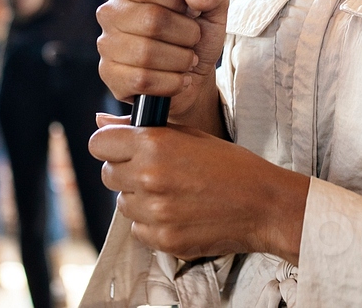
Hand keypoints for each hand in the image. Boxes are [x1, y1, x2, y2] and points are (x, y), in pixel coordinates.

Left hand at [90, 117, 308, 262]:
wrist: (262, 203)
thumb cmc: (228, 164)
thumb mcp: (188, 135)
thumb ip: (141, 129)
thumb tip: (100, 122)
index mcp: (154, 144)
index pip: (99, 144)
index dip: (110, 145)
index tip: (122, 149)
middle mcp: (148, 177)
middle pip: (107, 175)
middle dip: (125, 172)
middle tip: (154, 172)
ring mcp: (155, 211)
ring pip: (122, 204)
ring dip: (139, 199)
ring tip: (171, 193)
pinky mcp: (163, 239)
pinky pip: (139, 229)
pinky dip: (152, 224)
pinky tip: (177, 213)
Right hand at [96, 0, 227, 126]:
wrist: (193, 76)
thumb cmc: (196, 34)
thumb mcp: (213, 7)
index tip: (189, 8)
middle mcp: (111, 12)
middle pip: (151, 19)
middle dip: (186, 34)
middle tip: (194, 39)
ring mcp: (106, 44)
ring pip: (146, 54)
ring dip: (180, 60)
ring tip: (188, 59)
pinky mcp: (109, 74)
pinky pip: (142, 79)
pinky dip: (171, 82)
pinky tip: (180, 78)